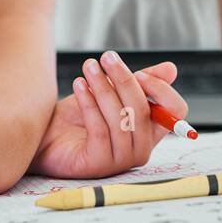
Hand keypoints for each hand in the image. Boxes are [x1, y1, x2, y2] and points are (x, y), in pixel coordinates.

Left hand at [29, 53, 187, 178]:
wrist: (45, 138)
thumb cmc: (79, 116)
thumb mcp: (111, 93)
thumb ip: (140, 83)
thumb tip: (171, 69)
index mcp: (150, 132)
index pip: (176, 111)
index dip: (161, 89)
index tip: (139, 73)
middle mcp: (141, 149)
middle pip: (143, 110)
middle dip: (124, 79)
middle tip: (106, 57)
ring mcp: (121, 160)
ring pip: (120, 118)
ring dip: (103, 87)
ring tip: (89, 66)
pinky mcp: (98, 165)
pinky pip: (99, 129)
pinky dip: (89, 103)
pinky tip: (79, 84)